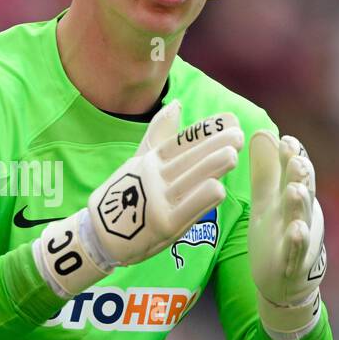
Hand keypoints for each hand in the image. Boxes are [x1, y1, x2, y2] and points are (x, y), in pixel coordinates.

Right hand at [33, 99, 243, 297]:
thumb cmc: (124, 196)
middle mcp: (154, 178)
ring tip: (233, 155)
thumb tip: (177, 104)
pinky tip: (219, 189)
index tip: (229, 120)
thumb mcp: (139, 163)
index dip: (205, 129)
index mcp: (150, 161)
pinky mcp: (164, 225)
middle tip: (239, 134)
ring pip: (190, 180)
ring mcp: (158, 201)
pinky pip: (186, 208)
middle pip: (189, 158)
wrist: (100, 235)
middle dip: (215, 145)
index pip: (181, 141)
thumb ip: (159, 134)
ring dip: (212, 166)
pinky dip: (202, 198)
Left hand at [248, 130, 326, 339]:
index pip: (295, 173)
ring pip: (302, 219)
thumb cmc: (276, 235)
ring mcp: (299, 240)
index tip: (285, 140)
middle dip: (300, 175)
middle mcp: (300, 216)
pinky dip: (297, 241)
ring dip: (300, 204)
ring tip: (294, 189)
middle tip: (295, 158)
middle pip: (303, 191)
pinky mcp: (291, 264)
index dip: (292, 158)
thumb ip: (266, 170)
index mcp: (292, 199)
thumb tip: (262, 131)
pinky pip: (296, 251)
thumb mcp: (267, 201)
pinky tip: (295, 229)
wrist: (282, 283)